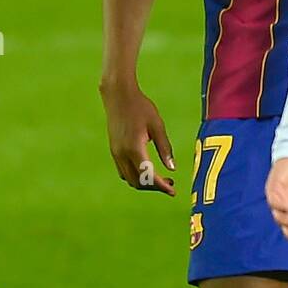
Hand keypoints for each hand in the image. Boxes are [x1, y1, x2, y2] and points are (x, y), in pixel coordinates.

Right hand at [101, 80, 175, 195]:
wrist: (118, 95)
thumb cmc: (141, 107)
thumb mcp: (157, 125)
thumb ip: (165, 148)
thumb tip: (172, 168)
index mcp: (134, 148)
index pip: (148, 176)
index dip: (161, 186)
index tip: (173, 191)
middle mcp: (122, 154)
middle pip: (138, 182)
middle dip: (155, 187)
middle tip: (171, 184)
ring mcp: (115, 153)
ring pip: (129, 179)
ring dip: (145, 183)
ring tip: (162, 178)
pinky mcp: (114, 150)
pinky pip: (123, 171)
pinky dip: (136, 176)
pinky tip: (148, 170)